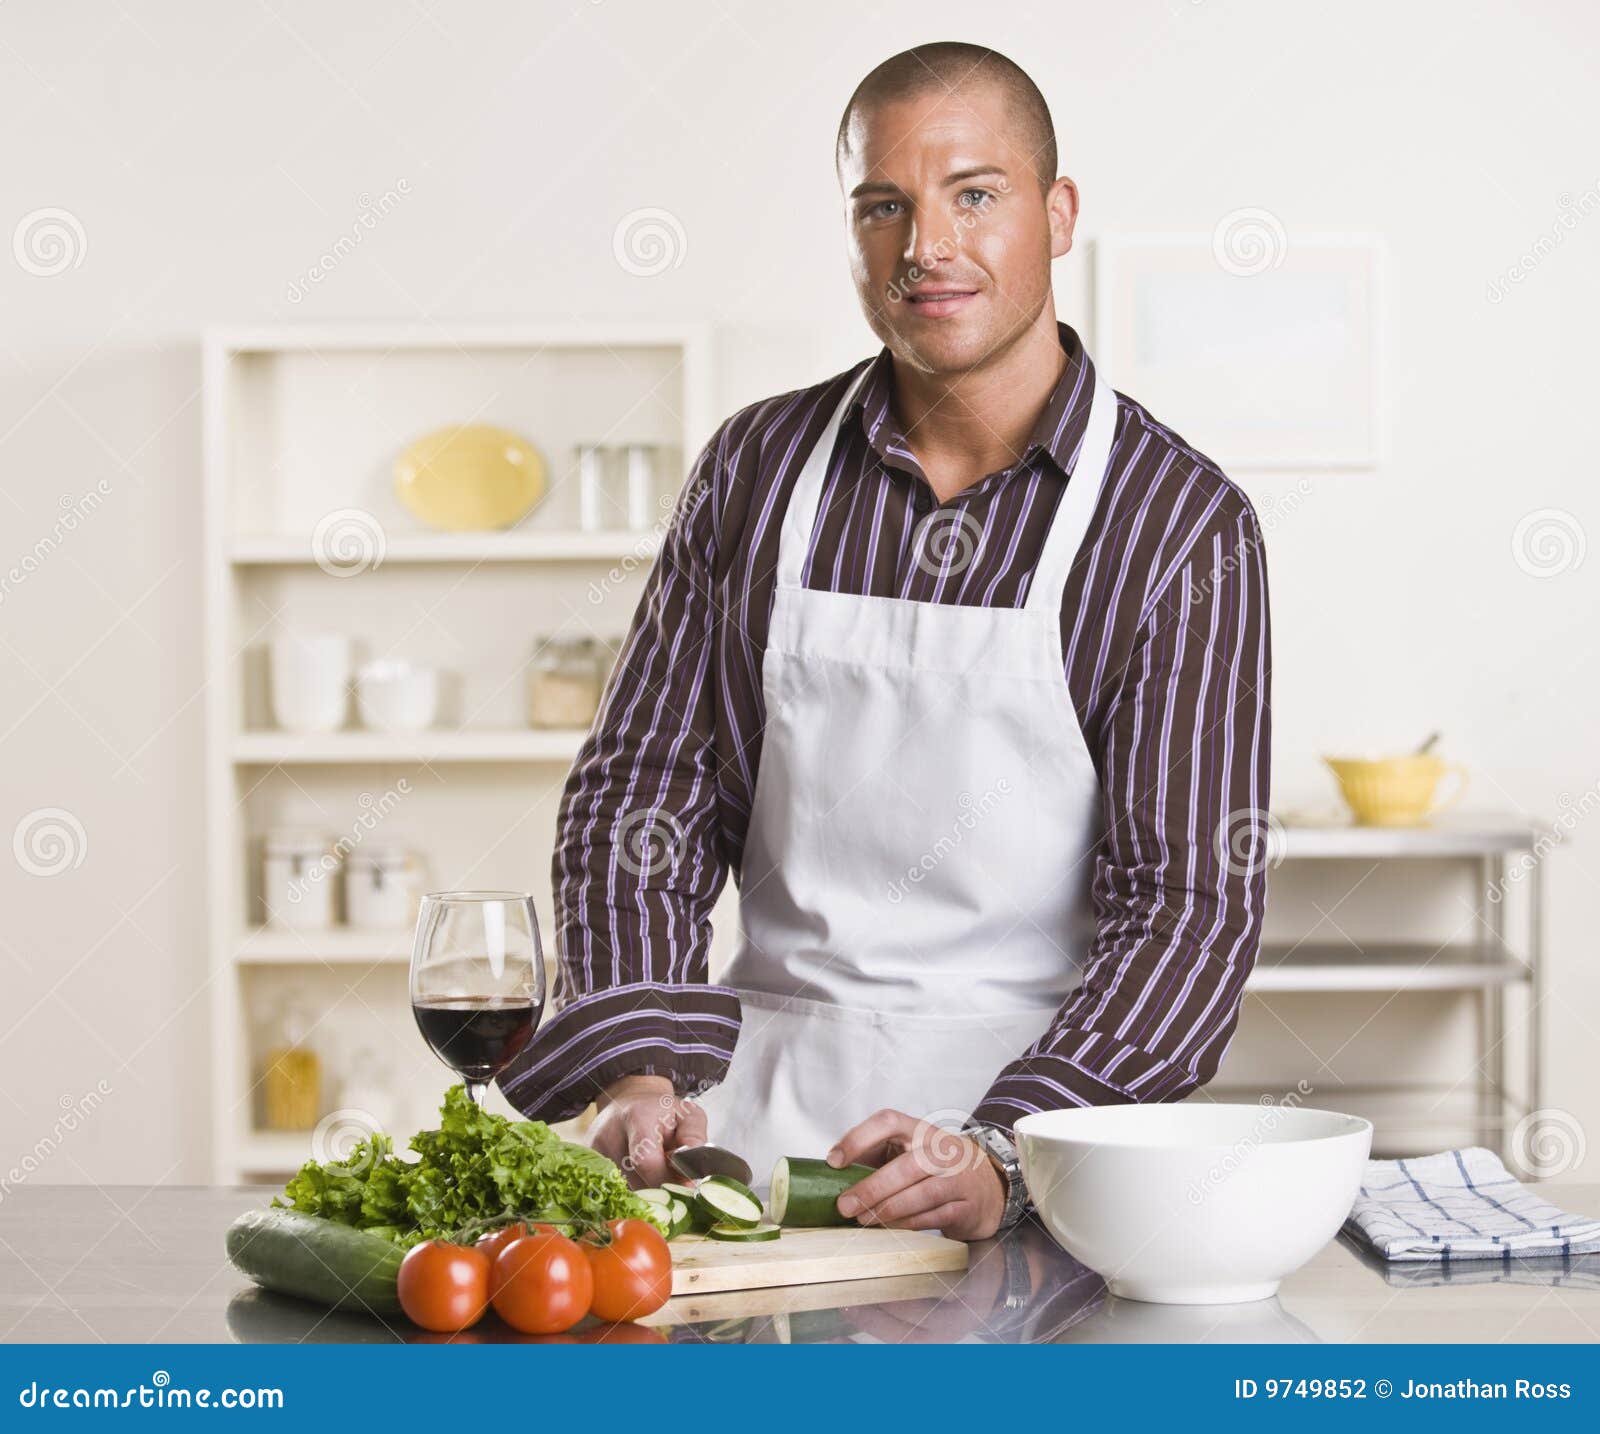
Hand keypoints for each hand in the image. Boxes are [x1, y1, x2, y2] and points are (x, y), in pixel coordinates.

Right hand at [588, 1073, 706, 1187]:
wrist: (628, 1103)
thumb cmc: (661, 1111)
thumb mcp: (687, 1114)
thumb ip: (694, 1138)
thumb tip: (693, 1175)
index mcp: (637, 1116)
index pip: (646, 1161)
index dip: (667, 1179)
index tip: (684, 1185)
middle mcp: (608, 1133)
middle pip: (636, 1180)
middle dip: (659, 1185)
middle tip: (673, 1177)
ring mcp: (594, 1150)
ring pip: (625, 1188)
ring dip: (645, 1187)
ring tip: (654, 1170)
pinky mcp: (588, 1163)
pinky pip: (613, 1187)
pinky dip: (630, 1186)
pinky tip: (638, 1173)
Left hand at [827, 1108, 1005, 1241]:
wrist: (990, 1183)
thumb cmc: (939, 1166)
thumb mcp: (911, 1150)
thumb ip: (877, 1155)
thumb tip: (833, 1171)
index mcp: (920, 1130)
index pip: (888, 1121)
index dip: (858, 1138)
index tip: (834, 1160)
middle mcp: (942, 1150)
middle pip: (907, 1165)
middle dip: (872, 1187)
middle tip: (845, 1204)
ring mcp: (958, 1177)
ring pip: (921, 1193)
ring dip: (888, 1209)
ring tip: (863, 1219)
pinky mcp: (966, 1205)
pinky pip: (934, 1216)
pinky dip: (909, 1224)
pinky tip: (890, 1229)